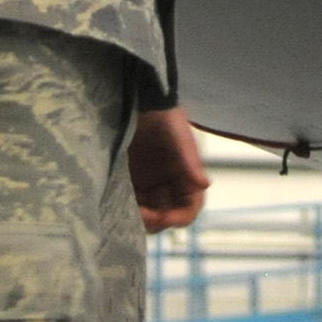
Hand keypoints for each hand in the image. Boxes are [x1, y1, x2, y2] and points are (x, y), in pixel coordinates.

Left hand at [129, 106, 209, 232]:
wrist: (138, 101)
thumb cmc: (163, 116)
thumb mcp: (178, 137)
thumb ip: (190, 162)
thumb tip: (206, 184)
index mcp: (186, 176)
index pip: (190, 206)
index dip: (180, 217)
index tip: (164, 218)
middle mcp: (169, 184)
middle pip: (168, 215)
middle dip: (156, 220)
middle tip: (140, 214)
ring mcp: (149, 184)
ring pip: (149, 214)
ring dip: (140, 218)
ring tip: (125, 210)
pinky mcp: (130, 181)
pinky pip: (130, 204)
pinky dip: (125, 209)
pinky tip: (116, 205)